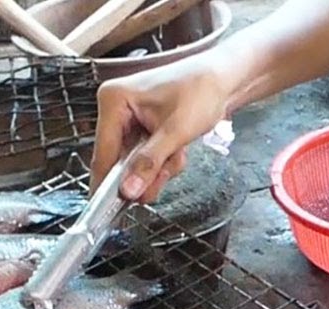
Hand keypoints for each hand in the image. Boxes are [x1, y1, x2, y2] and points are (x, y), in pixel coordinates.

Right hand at [90, 55, 231, 202]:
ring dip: (158, 167)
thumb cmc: (202, 89)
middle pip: (118, 161)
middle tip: (165, 174)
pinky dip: (162, 161)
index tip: (112, 208)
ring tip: (177, 154)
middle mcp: (116, 109)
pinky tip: (177, 150)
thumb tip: (128, 190)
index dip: (109, 183)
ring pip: (133, 164)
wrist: (225, 79)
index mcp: (114, 100)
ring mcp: (128, 119)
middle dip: (146, 172)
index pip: (103, 152)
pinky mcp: (141, 128)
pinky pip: (144, 158)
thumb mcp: (176, 131)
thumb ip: (150, 163)